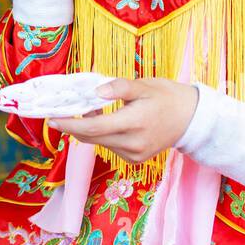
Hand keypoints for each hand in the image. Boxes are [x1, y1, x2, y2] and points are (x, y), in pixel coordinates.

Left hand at [48, 79, 198, 163]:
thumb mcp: (144, 85)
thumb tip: (95, 92)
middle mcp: (133, 144)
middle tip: (64, 111)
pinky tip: (110, 121)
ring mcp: (134, 154)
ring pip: (100, 143)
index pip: (93, 128)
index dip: (70, 124)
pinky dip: (103, 134)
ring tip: (96, 110)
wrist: (192, 119)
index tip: (52, 119)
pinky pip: (110, 146)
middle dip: (74, 126)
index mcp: (134, 123)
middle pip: (92, 138)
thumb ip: (118, 88)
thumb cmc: (167, 97)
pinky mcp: (136, 159)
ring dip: (90, 129)